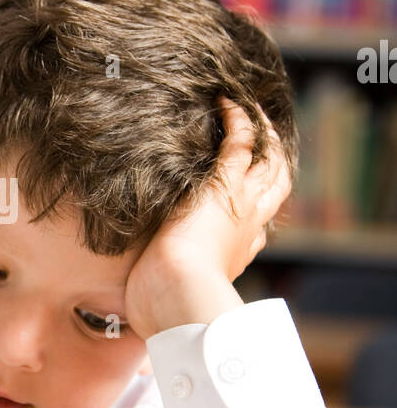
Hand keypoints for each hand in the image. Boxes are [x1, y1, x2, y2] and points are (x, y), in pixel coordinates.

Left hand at [124, 97, 291, 340]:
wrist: (179, 297)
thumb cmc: (165, 306)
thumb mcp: (165, 294)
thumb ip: (157, 288)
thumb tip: (132, 306)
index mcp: (237, 252)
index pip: (257, 221)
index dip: (257, 204)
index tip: (247, 191)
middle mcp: (248, 225)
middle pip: (276, 184)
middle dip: (273, 160)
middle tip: (264, 136)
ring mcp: (241, 203)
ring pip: (268, 160)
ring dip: (262, 133)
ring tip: (248, 110)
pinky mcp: (225, 184)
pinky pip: (241, 141)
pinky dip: (238, 119)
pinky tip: (227, 102)